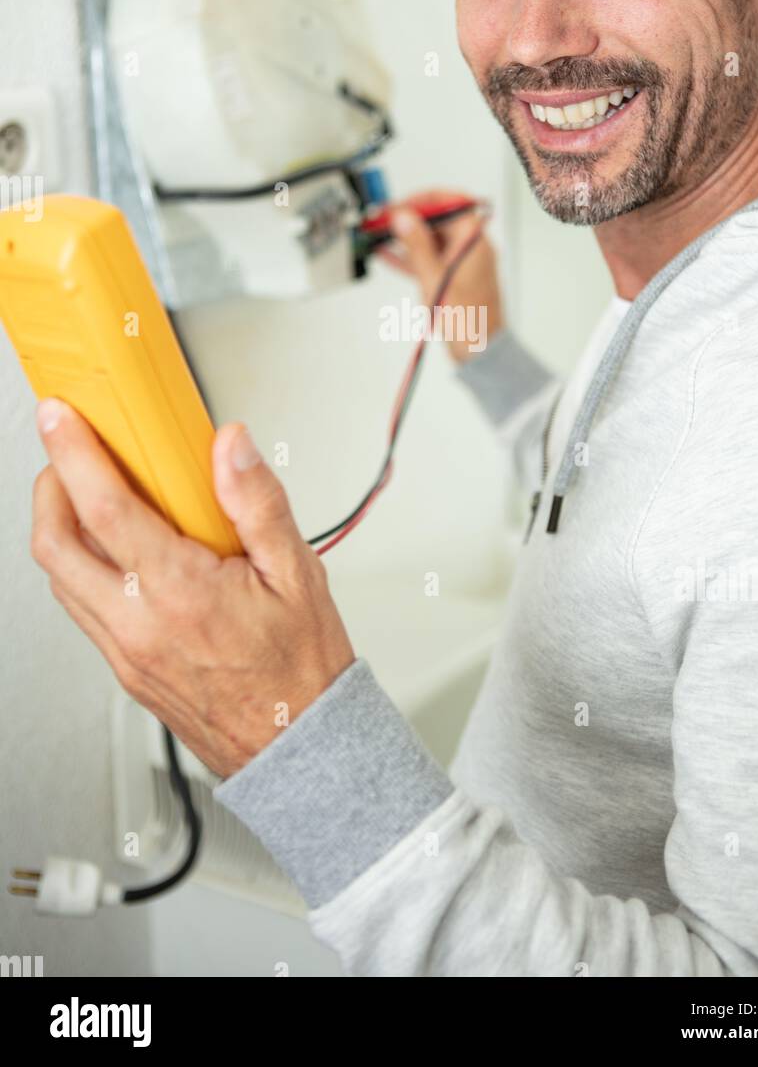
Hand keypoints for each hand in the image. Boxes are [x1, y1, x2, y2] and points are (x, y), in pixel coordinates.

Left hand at [29, 399, 355, 778]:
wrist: (298, 747)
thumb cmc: (302, 669)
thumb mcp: (299, 574)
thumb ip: (257, 503)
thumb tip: (231, 446)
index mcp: (181, 593)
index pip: (105, 508)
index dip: (72, 453)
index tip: (59, 417)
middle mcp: (139, 624)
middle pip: (55, 544)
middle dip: (49, 485)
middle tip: (67, 451)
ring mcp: (125, 651)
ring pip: (59, 579)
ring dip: (61, 527)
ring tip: (91, 493)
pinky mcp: (125, 668)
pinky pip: (82, 607)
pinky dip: (81, 565)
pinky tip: (117, 549)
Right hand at [375, 189, 503, 361]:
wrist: (479, 351)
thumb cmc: (468, 319)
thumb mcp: (434, 278)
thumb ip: (417, 245)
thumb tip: (404, 218)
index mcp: (473, 240)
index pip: (451, 202)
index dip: (423, 200)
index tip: (400, 206)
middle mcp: (469, 247)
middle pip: (437, 220)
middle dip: (409, 217)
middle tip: (383, 220)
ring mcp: (460, 262)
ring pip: (430, 239)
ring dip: (405, 236)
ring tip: (378, 233)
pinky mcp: (451, 277)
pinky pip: (428, 259)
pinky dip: (409, 256)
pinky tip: (386, 253)